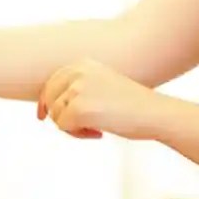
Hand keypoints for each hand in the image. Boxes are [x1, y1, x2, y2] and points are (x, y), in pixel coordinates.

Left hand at [39, 59, 167, 140]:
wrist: (156, 113)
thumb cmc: (133, 106)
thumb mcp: (102, 86)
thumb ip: (77, 89)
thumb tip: (46, 108)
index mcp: (83, 63)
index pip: (51, 82)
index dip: (45, 102)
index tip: (42, 116)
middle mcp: (77, 71)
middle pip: (49, 99)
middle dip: (62, 117)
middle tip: (85, 127)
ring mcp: (77, 89)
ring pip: (56, 115)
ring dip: (73, 127)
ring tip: (97, 128)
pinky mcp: (78, 108)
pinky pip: (63, 127)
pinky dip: (79, 135)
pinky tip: (100, 132)